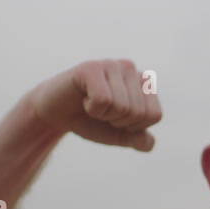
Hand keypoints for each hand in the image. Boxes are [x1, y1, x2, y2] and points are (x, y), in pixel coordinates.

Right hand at [27, 59, 161, 151]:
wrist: (55, 114)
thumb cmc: (90, 121)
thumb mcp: (118, 135)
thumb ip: (138, 140)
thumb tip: (149, 143)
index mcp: (143, 82)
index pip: (154, 115)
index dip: (133, 127)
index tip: (115, 118)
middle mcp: (130, 68)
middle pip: (138, 113)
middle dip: (117, 122)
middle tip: (100, 111)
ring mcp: (111, 65)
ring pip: (122, 107)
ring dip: (103, 115)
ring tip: (91, 104)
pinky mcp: (91, 68)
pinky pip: (103, 100)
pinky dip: (92, 109)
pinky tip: (83, 98)